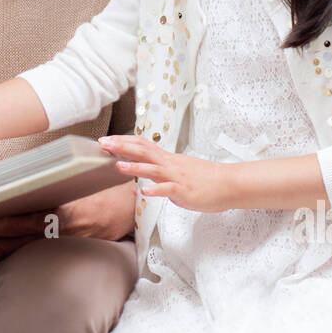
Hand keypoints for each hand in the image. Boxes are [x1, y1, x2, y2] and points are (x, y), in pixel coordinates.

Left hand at [0, 180, 135, 261]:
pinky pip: (23, 252)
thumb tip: (14, 172)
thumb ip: (50, 176)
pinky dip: (0, 251)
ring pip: (12, 251)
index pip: (24, 222)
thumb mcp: (79, 176)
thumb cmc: (102, 186)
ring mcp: (55, 244)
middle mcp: (56, 232)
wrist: (131, 209)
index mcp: (63, 212)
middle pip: (10, 243)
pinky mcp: (55, 249)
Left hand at [97, 135, 234, 212]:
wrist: (229, 183)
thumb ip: (164, 170)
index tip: (107, 140)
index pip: (142, 145)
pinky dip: (155, 190)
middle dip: (121, 147)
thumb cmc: (207, 178)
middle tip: (102, 144)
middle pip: (143, 151)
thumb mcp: (181, 169)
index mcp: (168, 159)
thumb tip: (151, 172)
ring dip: (134, 167)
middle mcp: (170, 165)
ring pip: (152, 169)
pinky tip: (144, 192)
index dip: (124, 141)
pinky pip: (168, 190)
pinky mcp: (184, 191)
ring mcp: (177, 177)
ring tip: (117, 166)